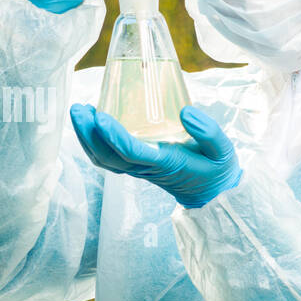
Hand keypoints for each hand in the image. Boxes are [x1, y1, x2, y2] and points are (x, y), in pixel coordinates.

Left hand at [69, 103, 242, 208]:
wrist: (210, 192)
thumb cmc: (215, 168)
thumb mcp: (223, 151)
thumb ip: (209, 133)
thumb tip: (185, 112)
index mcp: (165, 163)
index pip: (132, 152)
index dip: (113, 136)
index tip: (100, 117)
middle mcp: (145, 167)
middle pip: (107, 156)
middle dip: (89, 133)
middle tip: (78, 108)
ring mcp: (136, 168)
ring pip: (103, 158)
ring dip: (86, 137)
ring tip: (79, 110)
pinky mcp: (134, 165)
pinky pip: (106, 158)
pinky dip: (92, 142)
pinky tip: (90, 121)